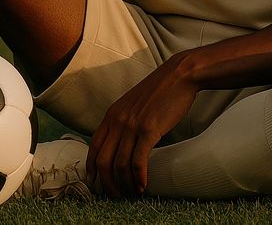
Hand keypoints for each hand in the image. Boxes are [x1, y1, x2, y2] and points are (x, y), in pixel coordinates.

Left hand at [87, 54, 198, 196]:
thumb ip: (124, 120)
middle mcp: (118, 121)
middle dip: (107, 182)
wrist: (179, 75)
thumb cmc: (160, 90)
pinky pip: (138, 161)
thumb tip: (122, 142)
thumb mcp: (133, 103)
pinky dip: (138, 177)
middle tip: (115, 194)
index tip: (95, 181)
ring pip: (120, 164)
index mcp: (112, 114)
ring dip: (125, 183)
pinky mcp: (149, 130)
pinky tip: (143, 185)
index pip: (93, 146)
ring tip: (131, 192)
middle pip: (103, 160)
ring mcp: (132, 125)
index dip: (92, 167)